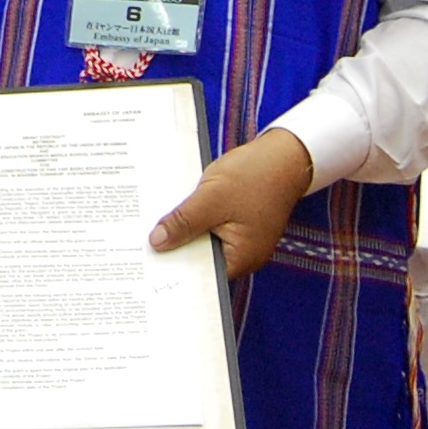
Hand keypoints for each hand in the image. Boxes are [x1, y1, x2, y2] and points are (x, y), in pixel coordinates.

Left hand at [148, 128, 312, 275]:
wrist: (285, 154)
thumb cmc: (255, 175)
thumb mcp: (211, 198)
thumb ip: (183, 223)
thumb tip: (156, 243)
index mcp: (241, 258)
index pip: (200, 275)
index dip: (172, 267)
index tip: (146, 260)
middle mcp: (244, 255)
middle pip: (200, 258)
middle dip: (174, 247)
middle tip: (142, 240)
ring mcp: (242, 239)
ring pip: (203, 240)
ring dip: (183, 230)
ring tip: (153, 224)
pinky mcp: (239, 223)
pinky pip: (210, 227)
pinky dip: (195, 219)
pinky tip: (177, 210)